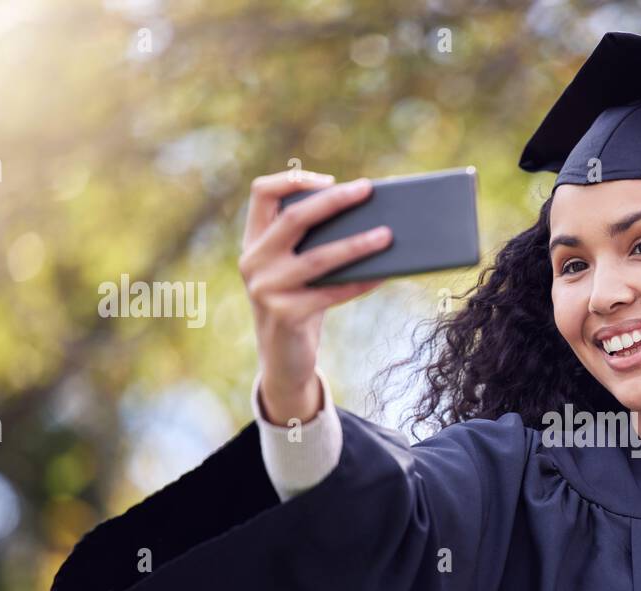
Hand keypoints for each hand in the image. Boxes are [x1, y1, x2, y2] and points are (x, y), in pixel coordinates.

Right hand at [238, 170, 393, 423]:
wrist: (283, 359)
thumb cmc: (299, 303)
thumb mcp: (296, 270)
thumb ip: (313, 243)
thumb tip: (369, 216)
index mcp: (254, 241)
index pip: (261, 193)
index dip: (294, 180)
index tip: (329, 180)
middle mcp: (253, 261)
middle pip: (293, 218)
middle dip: (334, 200)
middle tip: (367, 190)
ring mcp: (265, 290)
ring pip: (318, 258)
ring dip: (357, 244)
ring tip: (387, 235)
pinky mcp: (285, 316)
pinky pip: (331, 293)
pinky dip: (360, 282)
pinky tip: (384, 273)